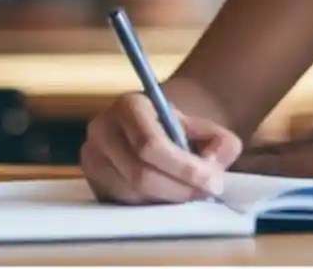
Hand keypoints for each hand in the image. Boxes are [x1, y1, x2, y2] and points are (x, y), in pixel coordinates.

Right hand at [80, 92, 242, 204]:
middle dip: (179, 189)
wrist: (153, 129)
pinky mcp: (92, 184)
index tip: (212, 182)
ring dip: (167, 200)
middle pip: (139, 174)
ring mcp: (92, 159)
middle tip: (207, 193)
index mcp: (129, 106)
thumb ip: (220, 143)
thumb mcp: (205, 127)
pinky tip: (170, 198)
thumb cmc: (180, 130)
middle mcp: (102, 130)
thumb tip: (212, 169)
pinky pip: (123, 204)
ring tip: (191, 194)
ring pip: (131, 194)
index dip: (183, 168)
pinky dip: (151, 206)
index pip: (150, 144)